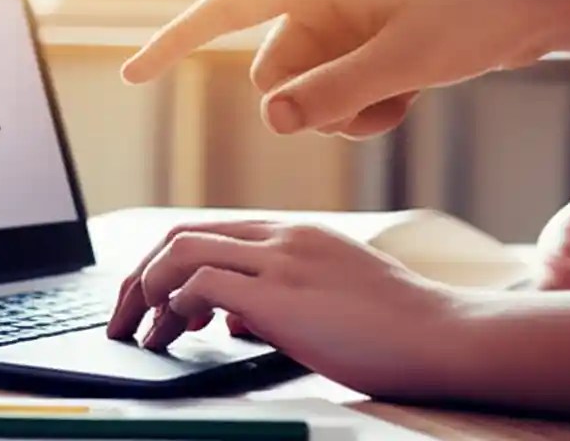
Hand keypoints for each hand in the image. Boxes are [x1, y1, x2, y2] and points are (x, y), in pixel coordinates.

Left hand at [106, 221, 463, 396]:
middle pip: (178, 236)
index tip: (144, 301)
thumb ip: (273, 297)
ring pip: (180, 252)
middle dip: (137, 278)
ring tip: (143, 333)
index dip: (162, 265)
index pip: (203, 232)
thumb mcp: (325, 296)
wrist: (447, 337)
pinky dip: (178, 305)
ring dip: (147, 293)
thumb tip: (226, 317)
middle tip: (123, 319)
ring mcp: (280, 261)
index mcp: (290, 234)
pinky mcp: (281, 295)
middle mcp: (279, 237)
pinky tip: (179, 331)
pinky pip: (202, 282)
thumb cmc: (395, 328)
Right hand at [121, 0, 559, 137]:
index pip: (222, 13)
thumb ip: (329, 94)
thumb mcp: (400, 63)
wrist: (530, 11)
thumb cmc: (469, 17)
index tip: (129, 75)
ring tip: (400, 95)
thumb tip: (268, 122)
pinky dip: (364, 111)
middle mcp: (313, 2)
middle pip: (269, 76)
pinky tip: (408, 96)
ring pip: (302, 97)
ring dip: (345, 113)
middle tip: (369, 101)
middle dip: (311, 104)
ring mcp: (334, 29)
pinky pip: (331, 100)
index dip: (171, 43)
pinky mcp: (355, 51)